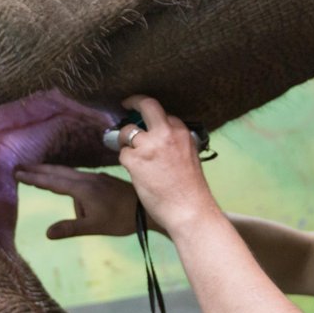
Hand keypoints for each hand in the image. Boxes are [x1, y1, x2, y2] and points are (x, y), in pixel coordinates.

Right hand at [15, 164, 138, 238]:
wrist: (148, 208)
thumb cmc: (121, 219)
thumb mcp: (95, 227)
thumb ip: (71, 228)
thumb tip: (47, 233)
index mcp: (82, 189)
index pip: (52, 182)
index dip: (34, 178)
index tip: (17, 172)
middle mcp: (86, 179)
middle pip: (57, 172)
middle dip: (38, 170)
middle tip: (19, 166)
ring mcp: (95, 178)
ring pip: (68, 173)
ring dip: (51, 172)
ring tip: (37, 173)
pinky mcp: (102, 180)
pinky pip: (78, 176)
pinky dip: (65, 175)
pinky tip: (66, 181)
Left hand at [115, 95, 220, 235]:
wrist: (189, 210)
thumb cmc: (191, 191)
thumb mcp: (190, 157)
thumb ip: (174, 143)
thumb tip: (156, 139)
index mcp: (182, 132)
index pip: (164, 114)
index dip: (153, 118)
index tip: (146, 119)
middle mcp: (166, 134)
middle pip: (146, 105)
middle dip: (134, 102)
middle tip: (126, 104)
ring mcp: (149, 146)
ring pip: (127, 132)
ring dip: (125, 141)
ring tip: (131, 154)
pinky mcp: (135, 160)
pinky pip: (122, 153)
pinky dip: (126, 162)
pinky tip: (137, 173)